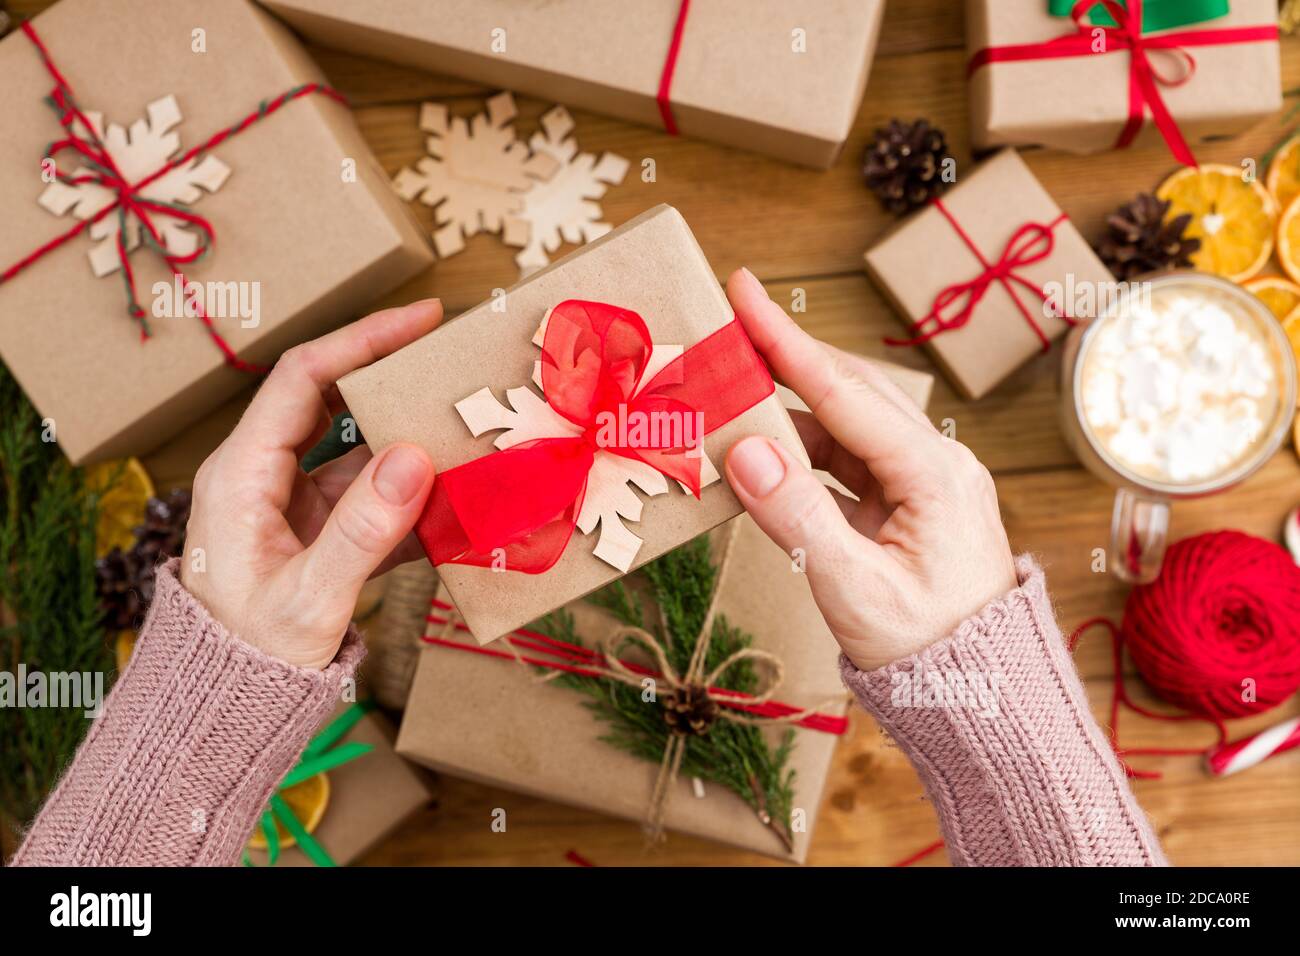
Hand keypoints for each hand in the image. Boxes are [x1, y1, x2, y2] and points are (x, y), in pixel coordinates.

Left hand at [181, 301, 441, 669]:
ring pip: (357, 449)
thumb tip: (415, 456)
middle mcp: (263, 474)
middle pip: (331, 399)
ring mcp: (291, 503)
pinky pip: (369, 497)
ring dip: (410, 439)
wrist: (228, 707)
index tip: (421, 318)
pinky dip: (411, 496)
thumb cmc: (250, 655)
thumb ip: (362, 529)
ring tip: (467, 427)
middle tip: (451, 359)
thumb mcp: (309, 596)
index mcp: (243, 473)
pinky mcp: (316, 532)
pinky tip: (455, 501)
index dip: (361, 339)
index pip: (303, 379)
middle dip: (391, 375)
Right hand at [722, 269, 1016, 671]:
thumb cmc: (930, 652)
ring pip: (842, 428)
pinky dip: (798, 454)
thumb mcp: (856, 591)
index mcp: (935, 475)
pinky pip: (843, 463)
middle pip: (847, 395)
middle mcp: (933, 466)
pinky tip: (761, 452)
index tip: (745, 292)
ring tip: (729, 393)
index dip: (787, 342)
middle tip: (728, 323)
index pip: (846, 394)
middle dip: (785, 358)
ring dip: (786, 410)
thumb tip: (745, 451)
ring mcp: (920, 484)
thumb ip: (798, 519)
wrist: (978, 697)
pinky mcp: (904, 506)